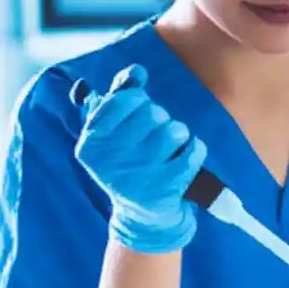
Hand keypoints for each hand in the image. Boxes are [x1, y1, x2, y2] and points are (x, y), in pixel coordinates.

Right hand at [72, 64, 205, 253]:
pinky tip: (187, 157)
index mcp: (92, 142)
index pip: (125, 99)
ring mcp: (139, 175)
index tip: (138, 113)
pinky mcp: (166, 188)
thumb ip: (118, 96)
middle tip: (154, 136)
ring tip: (171, 147)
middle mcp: (111, 159)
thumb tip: (136, 72)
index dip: (139, 101)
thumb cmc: (127, 163)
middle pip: (154, 112)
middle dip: (160, 119)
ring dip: (179, 134)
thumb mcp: (111, 134)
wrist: (142, 215)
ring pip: (175, 130)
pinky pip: (194, 150)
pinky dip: (196, 149)